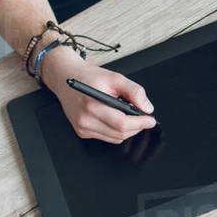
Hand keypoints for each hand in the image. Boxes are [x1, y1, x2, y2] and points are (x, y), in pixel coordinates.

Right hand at [39, 47, 156, 143]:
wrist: (66, 78)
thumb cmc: (89, 77)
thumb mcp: (115, 78)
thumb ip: (134, 92)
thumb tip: (147, 108)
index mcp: (92, 105)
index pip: (122, 123)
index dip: (140, 123)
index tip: (150, 120)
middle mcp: (85, 120)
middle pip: (120, 134)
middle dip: (137, 127)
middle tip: (143, 117)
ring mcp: (83, 128)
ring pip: (115, 138)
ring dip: (128, 130)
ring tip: (128, 114)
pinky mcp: (82, 132)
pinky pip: (107, 137)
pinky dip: (116, 130)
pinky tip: (116, 117)